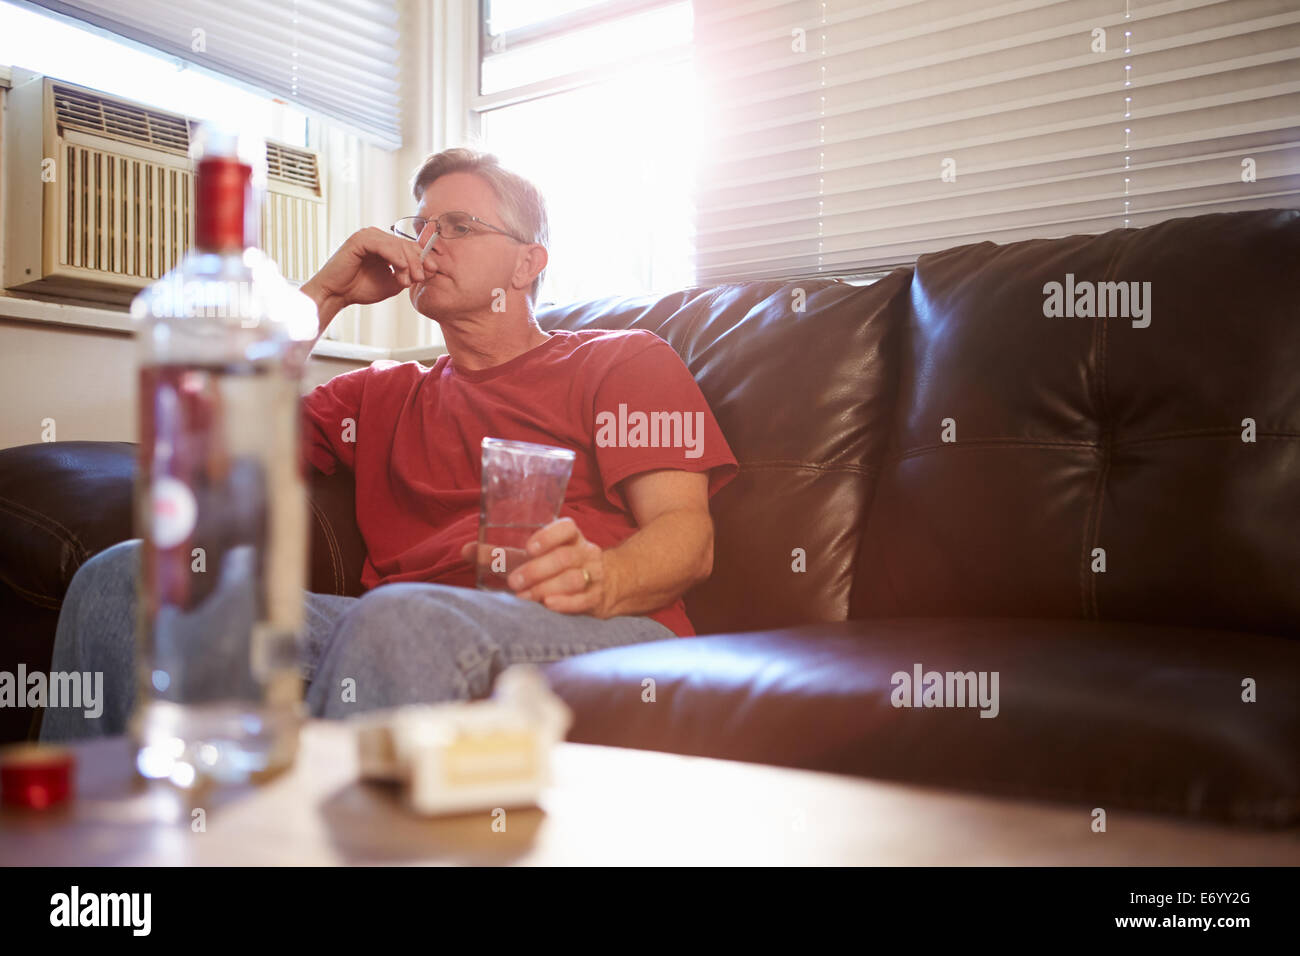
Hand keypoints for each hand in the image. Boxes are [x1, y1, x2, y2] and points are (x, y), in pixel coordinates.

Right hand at [303, 226, 432, 312]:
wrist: (336, 295)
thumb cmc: (360, 289)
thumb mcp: (392, 282)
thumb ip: (408, 274)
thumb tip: (427, 270)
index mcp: (384, 245)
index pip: (409, 246)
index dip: (423, 258)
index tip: (433, 271)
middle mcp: (376, 237)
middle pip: (406, 244)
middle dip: (418, 261)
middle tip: (421, 278)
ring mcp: (368, 236)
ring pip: (398, 245)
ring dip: (407, 263)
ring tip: (407, 281)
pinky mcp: (360, 240)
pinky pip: (384, 246)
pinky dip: (395, 258)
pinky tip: (400, 270)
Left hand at [458, 517, 612, 616]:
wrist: (606, 585)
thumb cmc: (560, 566)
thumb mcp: (539, 555)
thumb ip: (504, 554)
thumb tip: (465, 551)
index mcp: (570, 538)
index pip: (566, 528)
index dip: (548, 536)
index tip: (528, 548)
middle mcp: (584, 553)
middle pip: (564, 557)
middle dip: (537, 570)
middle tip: (514, 581)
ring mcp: (592, 575)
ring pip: (573, 579)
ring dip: (546, 587)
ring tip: (525, 597)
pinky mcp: (595, 598)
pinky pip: (584, 599)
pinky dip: (566, 603)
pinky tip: (549, 605)